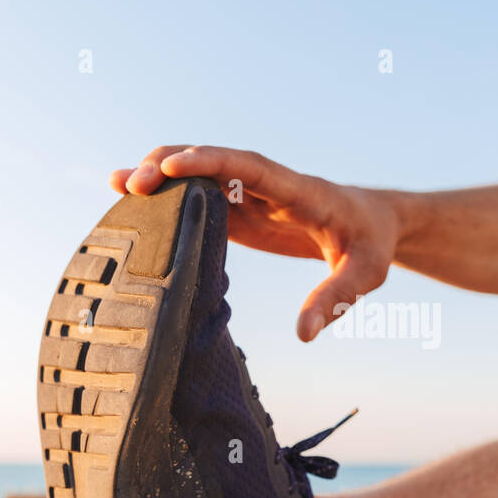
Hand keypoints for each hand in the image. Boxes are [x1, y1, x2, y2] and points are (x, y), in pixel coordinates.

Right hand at [111, 145, 399, 341]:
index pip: (250, 168)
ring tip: (119, 185)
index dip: (211, 163)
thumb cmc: (372, 244)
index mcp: (300, 191)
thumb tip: (305, 334)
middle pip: (215, 163)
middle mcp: (270, 186)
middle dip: (173, 165)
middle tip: (134, 183)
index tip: (172, 166)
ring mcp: (253, 196)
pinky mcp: (244, 211)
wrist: (378, 224)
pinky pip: (202, 196)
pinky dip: (170, 196)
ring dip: (162, 175)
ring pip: (202, 176)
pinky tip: (136, 200)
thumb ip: (335, 299)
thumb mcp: (364, 273)